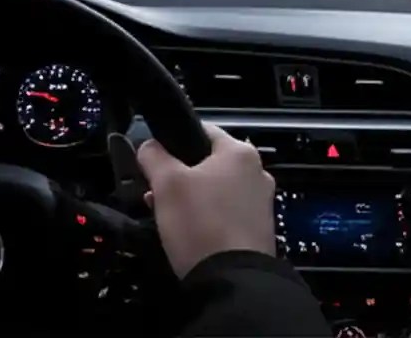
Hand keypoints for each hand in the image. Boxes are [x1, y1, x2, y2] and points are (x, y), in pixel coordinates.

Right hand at [137, 122, 275, 277]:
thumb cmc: (200, 222)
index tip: (152, 161)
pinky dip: (205, 218)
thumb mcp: (166, 183)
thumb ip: (153, 156)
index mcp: (240, 152)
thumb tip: (149, 146)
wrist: (233, 281)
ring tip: (165, 216)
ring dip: (188, 198)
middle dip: (178, 176)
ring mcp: (261, 203)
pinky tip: (187, 232)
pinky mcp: (258, 230)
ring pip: (214, 190)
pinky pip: (225, 213)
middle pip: (207, 163)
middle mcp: (258, 172)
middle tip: (155, 193)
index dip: (171, 141)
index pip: (200, 130)